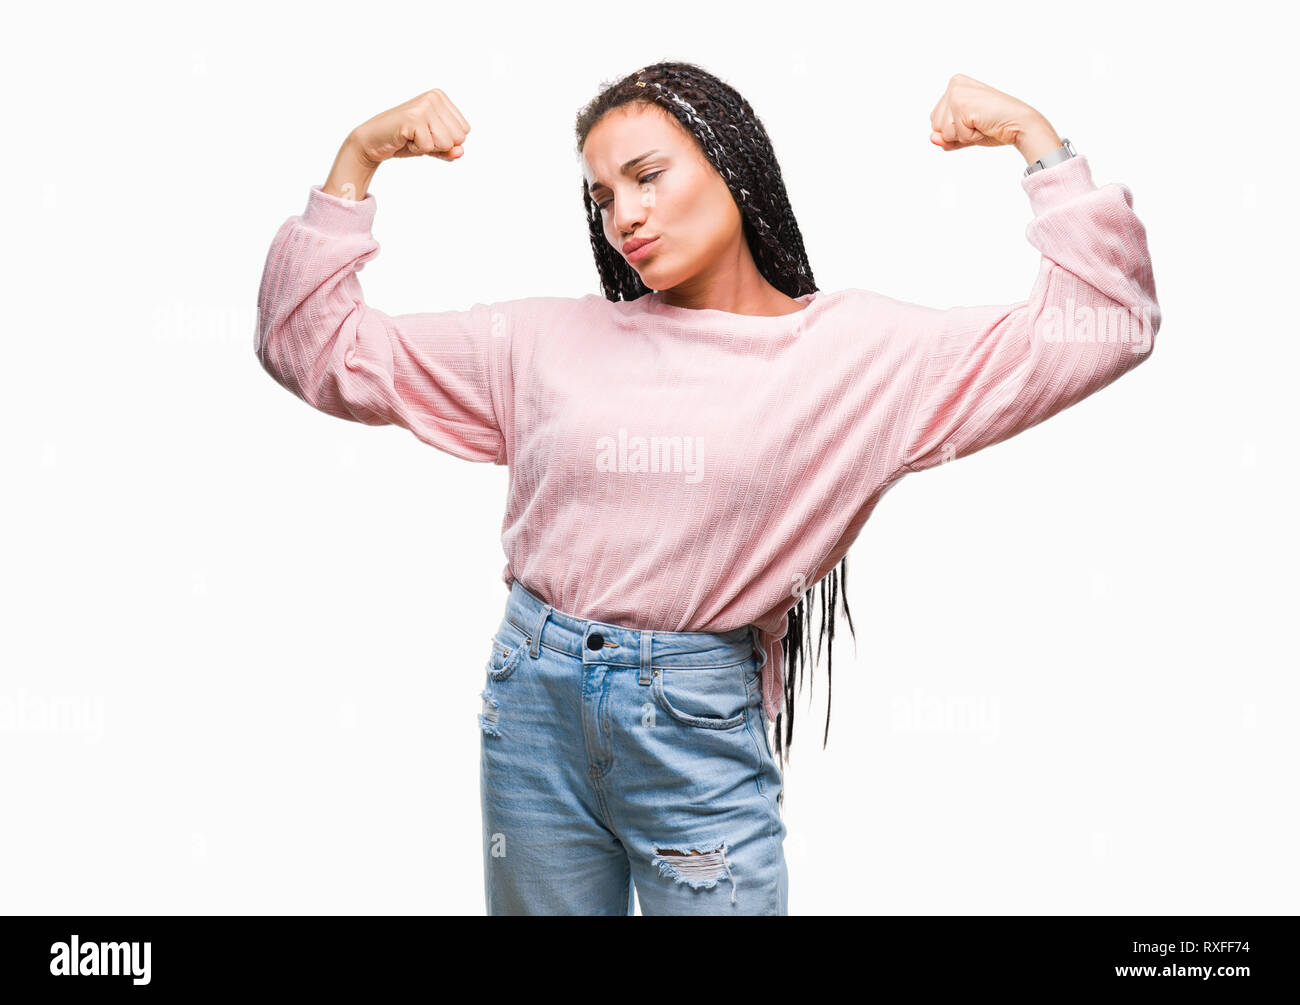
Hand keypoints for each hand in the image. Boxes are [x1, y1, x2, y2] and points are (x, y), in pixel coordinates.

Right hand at [349, 88, 471, 165]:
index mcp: (441, 98)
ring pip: (447, 143)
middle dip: (439, 145)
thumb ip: (450, 150)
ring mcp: (424, 106)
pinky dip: (417, 149)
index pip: (464, 131)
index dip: (447, 141)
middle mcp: (434, 97)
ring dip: (428, 147)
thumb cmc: (405, 141)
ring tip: (412, 137)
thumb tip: (460, 152)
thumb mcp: (433, 146)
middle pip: (459, 137)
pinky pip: (429, 147)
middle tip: (418, 136)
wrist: (374, 141)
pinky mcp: (413, 118)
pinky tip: (405, 139)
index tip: (427, 133)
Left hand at [928, 74, 1059, 160]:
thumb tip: (932, 138)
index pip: (935, 121)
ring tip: (981, 122)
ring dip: (963, 135)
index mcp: (954, 86)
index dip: (954, 130)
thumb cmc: (995, 126)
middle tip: (979, 122)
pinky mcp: (962, 104)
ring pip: (943, 132)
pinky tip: (983, 124)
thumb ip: (946, 138)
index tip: (975, 120)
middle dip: (957, 133)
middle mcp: (954, 85)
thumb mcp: (965, 133)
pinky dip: (970, 137)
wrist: (1020, 124)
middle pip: (935, 126)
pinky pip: (955, 135)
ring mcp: (957, 93)